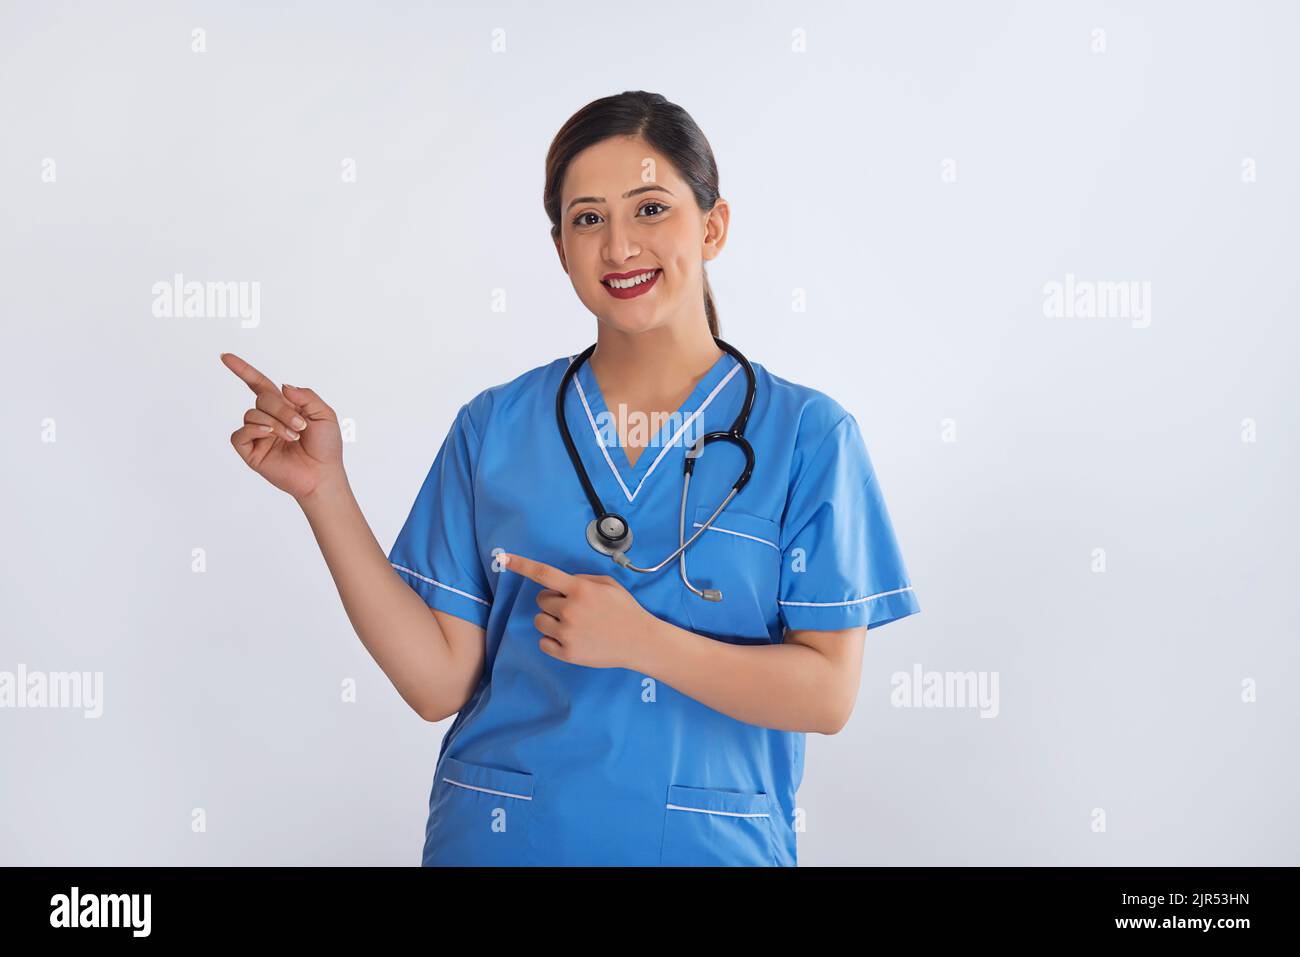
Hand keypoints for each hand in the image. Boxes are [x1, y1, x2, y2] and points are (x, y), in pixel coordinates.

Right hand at [221, 352, 344, 501]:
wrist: (322, 474)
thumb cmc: (326, 447)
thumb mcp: (324, 414)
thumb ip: (306, 396)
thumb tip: (282, 386)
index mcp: (283, 406)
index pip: (258, 384)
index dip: (243, 370)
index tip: (226, 357)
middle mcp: (268, 418)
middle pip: (262, 398)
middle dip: (282, 409)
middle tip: (301, 426)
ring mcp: (258, 435)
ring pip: (252, 414)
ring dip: (275, 422)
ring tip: (293, 437)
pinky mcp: (251, 451)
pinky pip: (240, 433)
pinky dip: (254, 430)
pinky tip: (269, 434)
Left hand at [499, 552, 656, 669]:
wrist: (640, 641)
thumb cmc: (625, 609)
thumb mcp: (607, 584)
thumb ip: (581, 580)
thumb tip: (560, 583)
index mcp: (579, 589)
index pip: (543, 574)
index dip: (521, 565)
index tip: (504, 558)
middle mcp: (570, 610)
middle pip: (541, 600)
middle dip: (552, 600)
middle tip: (573, 607)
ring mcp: (567, 633)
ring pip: (539, 621)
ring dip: (551, 620)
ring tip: (573, 624)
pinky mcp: (567, 653)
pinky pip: (543, 642)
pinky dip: (552, 640)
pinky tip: (571, 638)